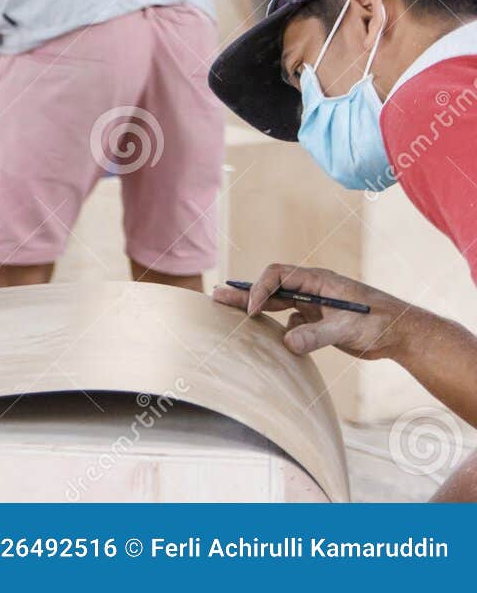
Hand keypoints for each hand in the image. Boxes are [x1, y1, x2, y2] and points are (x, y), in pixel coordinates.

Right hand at [213, 264, 421, 360]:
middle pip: (271, 286)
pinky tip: (272, 340)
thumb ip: (316, 335)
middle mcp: (312, 289)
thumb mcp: (346, 329)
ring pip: (277, 304)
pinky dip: (278, 329)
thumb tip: (287, 343)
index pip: (278, 275)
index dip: (260, 289)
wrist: (402, 335)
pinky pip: (290, 322)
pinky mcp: (318, 322)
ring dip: (256, 307)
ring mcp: (314, 305)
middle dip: (245, 291)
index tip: (251, 310)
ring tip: (227, 309)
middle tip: (217, 295)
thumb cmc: (379, 323)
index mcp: (318, 280)